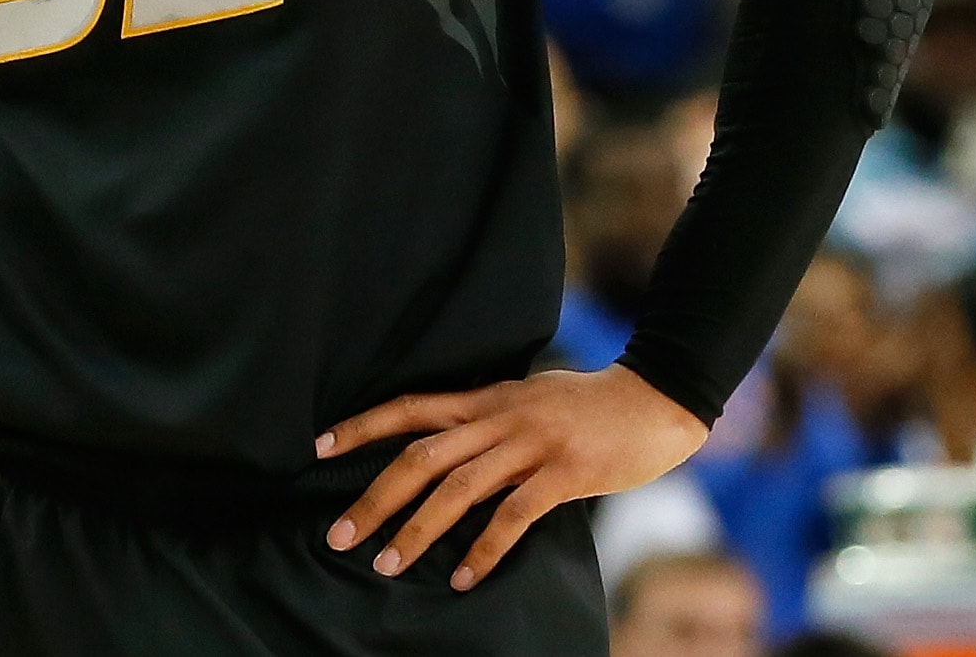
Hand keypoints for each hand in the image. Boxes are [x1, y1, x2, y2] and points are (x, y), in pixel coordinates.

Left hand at [319, 366, 707, 590]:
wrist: (655, 398)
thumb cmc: (590, 404)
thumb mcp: (529, 397)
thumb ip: (489, 416)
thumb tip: (449, 442)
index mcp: (487, 398)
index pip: (411, 407)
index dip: (363, 427)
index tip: (319, 448)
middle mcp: (500, 417)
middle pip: (422, 456)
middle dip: (376, 497)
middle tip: (340, 534)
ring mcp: (532, 444)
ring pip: (459, 488)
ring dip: (417, 530)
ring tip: (387, 565)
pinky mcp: (566, 472)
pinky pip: (515, 515)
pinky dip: (485, 549)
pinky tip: (464, 579)